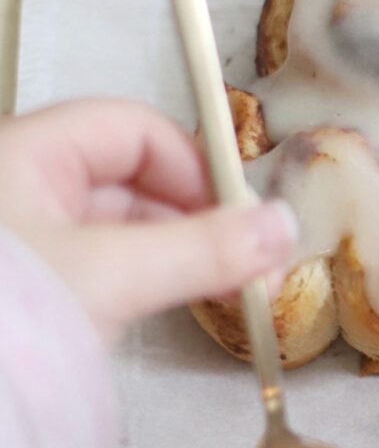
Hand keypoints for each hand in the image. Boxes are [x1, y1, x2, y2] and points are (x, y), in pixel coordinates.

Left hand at [0, 98, 296, 342]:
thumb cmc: (6, 318)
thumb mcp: (112, 275)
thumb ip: (203, 249)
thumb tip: (282, 226)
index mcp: (26, 154)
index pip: (132, 129)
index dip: (193, 164)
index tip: (238, 217)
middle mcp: (22, 189)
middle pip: (133, 180)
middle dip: (198, 217)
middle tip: (250, 264)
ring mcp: (28, 244)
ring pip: (122, 230)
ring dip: (179, 255)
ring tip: (226, 292)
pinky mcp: (34, 293)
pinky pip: (106, 271)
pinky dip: (148, 284)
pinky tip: (175, 309)